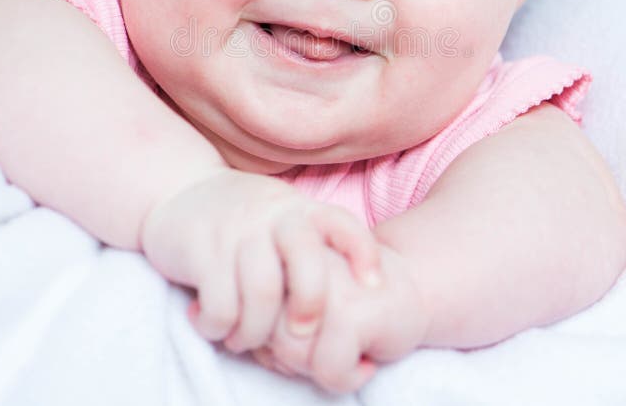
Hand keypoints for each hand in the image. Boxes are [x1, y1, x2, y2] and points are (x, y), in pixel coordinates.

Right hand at [139, 168, 382, 350]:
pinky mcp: (200, 250)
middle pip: (306, 260)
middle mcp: (271, 216)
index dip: (364, 253)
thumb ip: (309, 243)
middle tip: (302, 333)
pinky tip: (211, 323)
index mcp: (296, 209)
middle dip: (311, 304)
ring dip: (255, 331)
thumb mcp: (281, 215)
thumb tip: (352, 296)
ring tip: (242, 337)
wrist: (175, 189)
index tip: (373, 287)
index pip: (341, 223)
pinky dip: (218, 328)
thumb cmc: (241, 217)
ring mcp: (235, 231)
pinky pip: (220, 305)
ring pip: (263, 293)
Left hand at [251, 241, 429, 394]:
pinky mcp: (352, 310)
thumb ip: (258, 310)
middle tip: (328, 339)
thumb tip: (214, 325)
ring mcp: (325, 281)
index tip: (305, 328)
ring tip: (345, 345)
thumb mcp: (291, 299)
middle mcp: (296, 257)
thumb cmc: (347, 298)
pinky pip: (327, 369)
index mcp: (275, 248)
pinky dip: (348, 378)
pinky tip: (366, 358)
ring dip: (318, 366)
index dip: (269, 336)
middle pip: (262, 333)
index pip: (242, 310)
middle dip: (293, 354)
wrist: (411, 287)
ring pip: (291, 353)